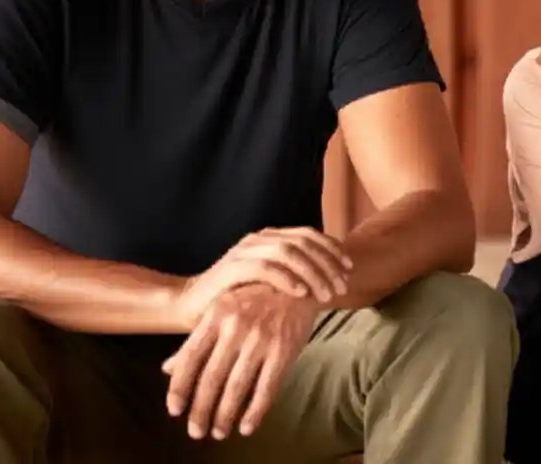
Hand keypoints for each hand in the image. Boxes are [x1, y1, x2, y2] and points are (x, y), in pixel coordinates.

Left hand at [163, 284, 318, 440]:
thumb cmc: (254, 296)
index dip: (179, 387)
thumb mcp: (222, 308)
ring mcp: (261, 338)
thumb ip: (196, 338)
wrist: (299, 280)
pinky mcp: (284, 349)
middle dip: (201, 409)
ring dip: (225, 415)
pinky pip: (267, 388)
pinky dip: (256, 411)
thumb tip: (167, 368)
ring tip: (218, 432)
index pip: (190, 357)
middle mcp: (236, 326)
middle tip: (195, 432)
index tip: (174, 410)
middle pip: (211, 377)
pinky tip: (247, 426)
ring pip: (237, 386)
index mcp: (216, 314)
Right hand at [174, 227, 352, 327]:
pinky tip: (302, 294)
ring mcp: (244, 251)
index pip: (309, 235)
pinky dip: (288, 279)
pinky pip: (266, 268)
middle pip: (303, 242)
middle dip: (327, 264)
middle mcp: (259, 239)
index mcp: (269, 238)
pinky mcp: (232, 268)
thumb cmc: (236, 297)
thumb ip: (293, 275)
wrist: (191, 305)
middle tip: (341, 286)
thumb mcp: (269, 283)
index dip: (332, 249)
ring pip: (289, 253)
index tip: (349, 269)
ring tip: (326, 295)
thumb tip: (329, 279)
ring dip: (312, 273)